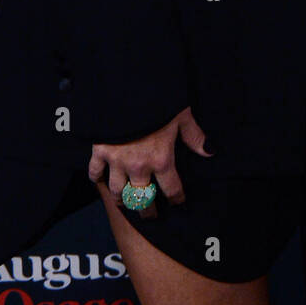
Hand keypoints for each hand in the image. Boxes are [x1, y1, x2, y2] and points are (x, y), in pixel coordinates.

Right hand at [88, 107, 210, 211]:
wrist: (127, 89)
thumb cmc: (159, 102)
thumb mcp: (182, 116)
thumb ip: (194, 136)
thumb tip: (209, 151)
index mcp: (161, 159)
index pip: (172, 188)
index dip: (176, 198)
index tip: (178, 202)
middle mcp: (138, 166)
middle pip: (142, 199)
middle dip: (147, 210)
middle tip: (150, 215)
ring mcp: (117, 161)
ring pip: (117, 191)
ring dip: (122, 200)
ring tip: (126, 204)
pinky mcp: (100, 151)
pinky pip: (95, 172)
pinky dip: (97, 179)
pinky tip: (99, 182)